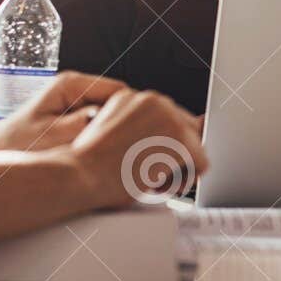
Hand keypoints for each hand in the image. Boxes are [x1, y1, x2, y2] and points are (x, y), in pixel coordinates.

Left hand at [0, 72, 126, 152]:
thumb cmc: (18, 143)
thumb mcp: (51, 136)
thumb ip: (81, 126)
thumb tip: (111, 121)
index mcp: (72, 84)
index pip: (119, 91)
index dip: (130, 114)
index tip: (132, 138)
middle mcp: (77, 86)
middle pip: (118, 100)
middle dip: (123, 123)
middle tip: (123, 150)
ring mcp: (76, 98)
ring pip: (111, 112)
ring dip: (112, 131)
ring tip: (110, 153)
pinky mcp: (75, 112)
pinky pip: (100, 121)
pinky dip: (103, 135)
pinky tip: (99, 153)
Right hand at [69, 89, 208, 208]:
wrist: (79, 174)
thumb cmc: (90, 164)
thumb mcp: (115, 136)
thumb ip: (142, 129)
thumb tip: (184, 127)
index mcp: (136, 97)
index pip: (168, 122)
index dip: (160, 148)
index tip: (142, 159)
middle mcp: (156, 100)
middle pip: (185, 134)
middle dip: (171, 157)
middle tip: (144, 173)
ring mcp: (170, 117)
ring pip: (194, 149)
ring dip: (176, 169)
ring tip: (148, 178)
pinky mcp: (181, 138)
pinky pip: (201, 164)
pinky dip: (183, 180)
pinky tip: (156, 182)